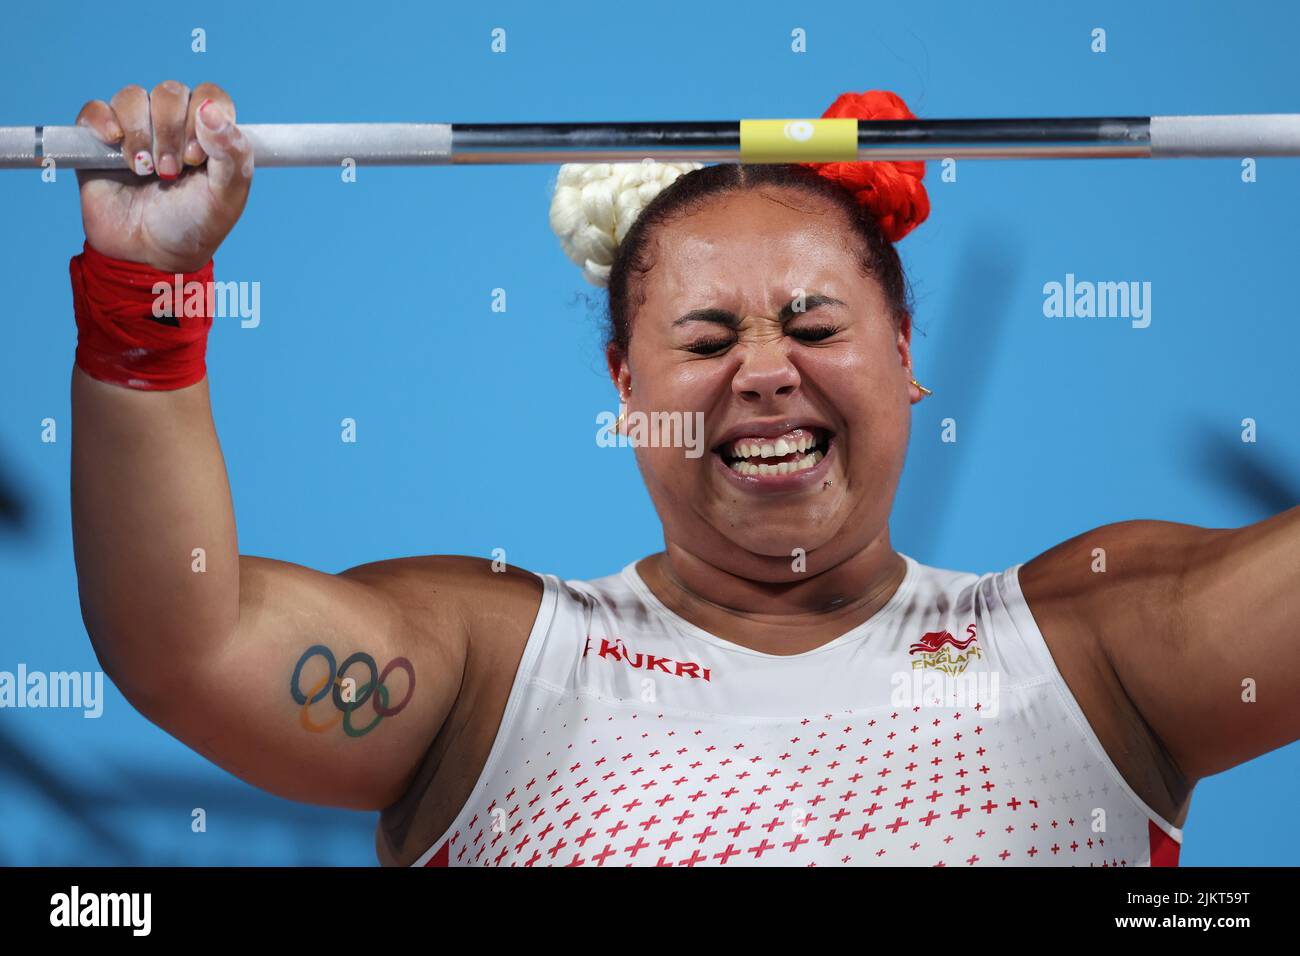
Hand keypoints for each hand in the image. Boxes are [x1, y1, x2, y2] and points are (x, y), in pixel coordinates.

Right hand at [74, 80, 252, 272]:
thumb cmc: (194, 224)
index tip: (197, 158)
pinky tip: (113, 143)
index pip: (209, 95)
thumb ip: (232, 153)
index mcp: (208, 133)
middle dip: (170, 131)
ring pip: (132, 97)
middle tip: (171, 172)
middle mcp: (173, 125)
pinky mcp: (100, 140)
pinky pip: (96, 109)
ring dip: (140, 133)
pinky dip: (103, 121)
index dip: (202, 117)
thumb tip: (211, 110)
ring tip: (145, 171)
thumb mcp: (227, 196)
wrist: (150, 254)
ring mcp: (136, 130)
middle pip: (169, 93)